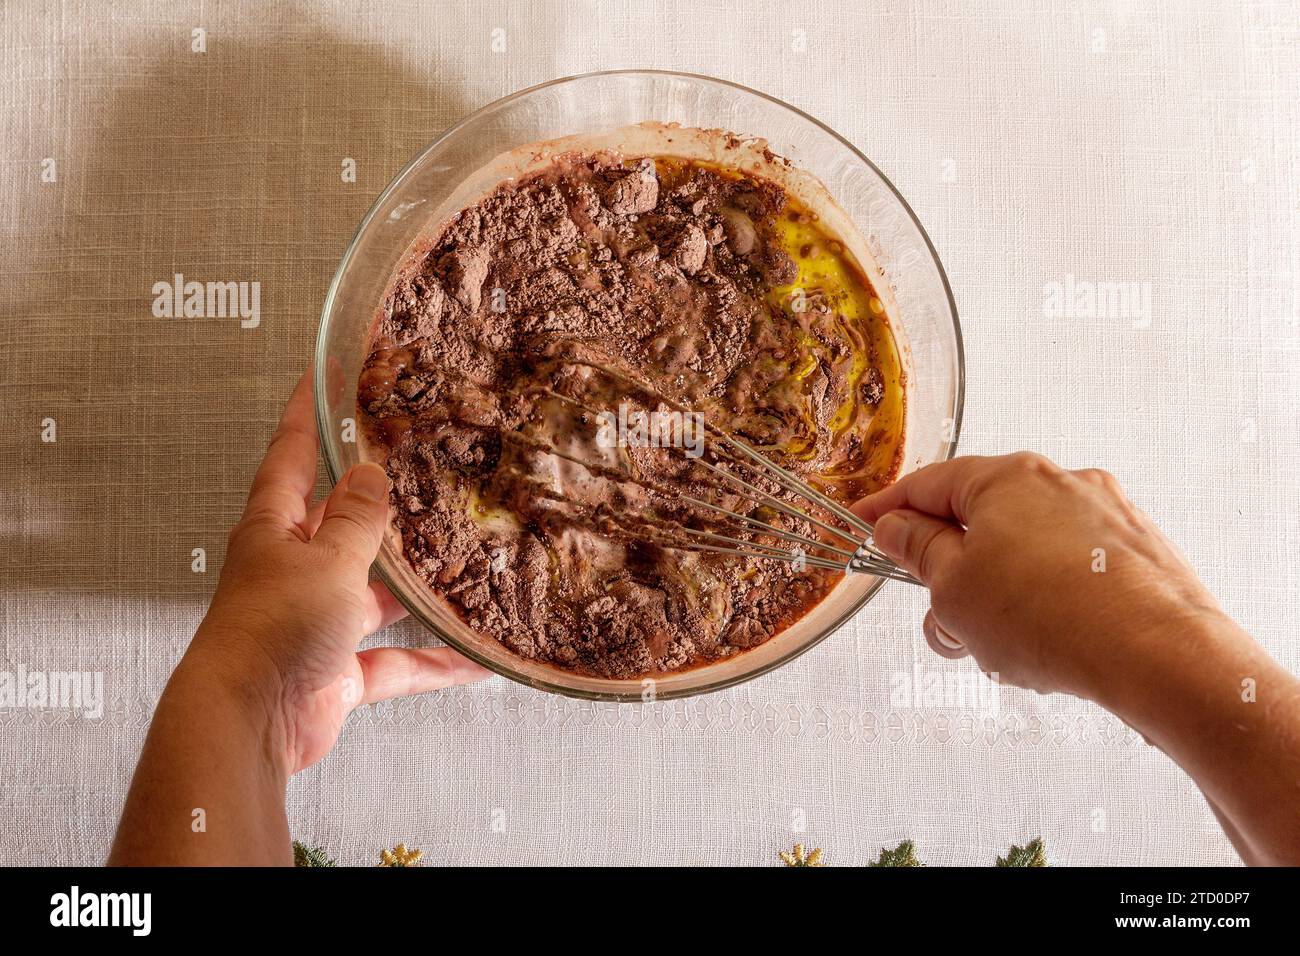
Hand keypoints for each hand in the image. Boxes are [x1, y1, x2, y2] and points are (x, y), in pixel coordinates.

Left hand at [196, 370, 489, 772]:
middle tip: (426, 462)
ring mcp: (317, 619)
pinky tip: (474, 661)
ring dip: (416, 585)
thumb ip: (357, 520)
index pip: (294, 455)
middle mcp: (294, 567)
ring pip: (376, 591)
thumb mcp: (326, 560)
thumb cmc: (273, 629)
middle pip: (342, 521)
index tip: (327, 373)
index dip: (311, 413)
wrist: (249, 722)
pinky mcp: (338, 668)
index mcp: (276, 527)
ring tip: (468, 559)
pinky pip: (395, 659)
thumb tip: (372, 474)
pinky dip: (431, 661)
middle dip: (381, 498)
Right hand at [853, 453, 1225, 696]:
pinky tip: (1047, 646)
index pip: (928, 484)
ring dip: (999, 594)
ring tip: (1001, 649)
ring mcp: (1105, 516)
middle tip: (942, 619)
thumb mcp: (952, 588)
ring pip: (1025, 551)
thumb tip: (896, 525)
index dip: (888, 509)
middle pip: (980, 519)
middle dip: (951, 572)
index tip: (866, 525)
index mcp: (1006, 477)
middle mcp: (1060, 482)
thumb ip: (918, 550)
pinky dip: (1045, 602)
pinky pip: (1069, 571)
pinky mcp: (1136, 554)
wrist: (1157, 655)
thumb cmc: (1048, 617)